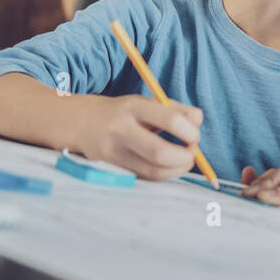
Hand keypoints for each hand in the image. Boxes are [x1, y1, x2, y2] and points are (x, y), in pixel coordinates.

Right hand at [71, 94, 201, 180]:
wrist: (80, 122)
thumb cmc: (124, 112)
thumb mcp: (147, 102)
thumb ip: (177, 109)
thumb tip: (198, 121)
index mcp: (133, 107)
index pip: (171, 120)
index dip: (190, 132)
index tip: (194, 136)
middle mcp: (120, 129)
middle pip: (160, 152)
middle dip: (185, 157)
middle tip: (191, 153)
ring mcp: (113, 152)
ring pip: (153, 171)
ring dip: (177, 170)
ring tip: (183, 160)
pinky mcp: (111, 169)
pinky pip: (145, 178)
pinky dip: (162, 174)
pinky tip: (166, 166)